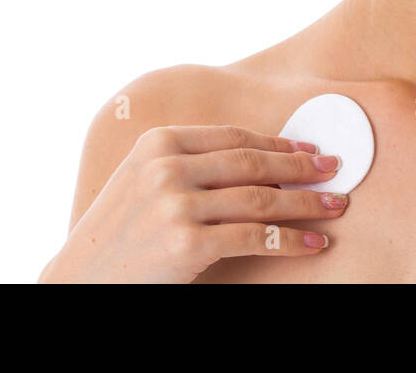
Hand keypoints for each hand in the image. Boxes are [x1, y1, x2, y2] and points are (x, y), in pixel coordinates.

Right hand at [39, 125, 347, 282]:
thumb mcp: (144, 179)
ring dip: (306, 203)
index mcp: (159, 143)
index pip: (234, 137)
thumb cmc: (120, 232)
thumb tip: (262, 159)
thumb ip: (190, 164)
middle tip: (334, 171)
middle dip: (301, 168)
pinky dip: (291, 241)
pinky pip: (254, 237)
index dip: (278, 143)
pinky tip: (313, 242)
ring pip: (260, 199)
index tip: (308, 149)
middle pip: (253, 163)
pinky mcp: (186, 243)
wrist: (81, 279)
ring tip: (335, 206)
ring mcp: (176, 204)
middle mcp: (167, 168)